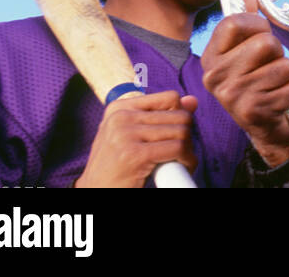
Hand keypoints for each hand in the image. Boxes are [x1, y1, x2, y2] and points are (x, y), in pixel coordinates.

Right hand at [76, 91, 197, 186]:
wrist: (96, 190)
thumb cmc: (116, 164)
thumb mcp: (134, 134)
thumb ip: (162, 116)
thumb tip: (192, 100)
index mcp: (119, 108)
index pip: (170, 98)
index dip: (181, 116)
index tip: (175, 134)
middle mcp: (121, 117)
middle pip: (180, 116)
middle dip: (187, 136)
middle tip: (180, 153)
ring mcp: (126, 134)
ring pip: (182, 132)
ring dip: (188, 151)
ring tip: (179, 162)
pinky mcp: (134, 154)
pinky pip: (178, 149)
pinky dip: (187, 160)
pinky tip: (182, 167)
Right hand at [202, 0, 288, 166]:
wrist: (265, 127)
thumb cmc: (258, 80)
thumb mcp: (246, 49)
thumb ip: (246, 17)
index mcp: (210, 56)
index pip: (235, 22)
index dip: (258, 24)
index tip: (261, 34)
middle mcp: (214, 76)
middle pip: (265, 43)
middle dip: (278, 53)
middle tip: (269, 66)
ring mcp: (231, 96)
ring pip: (283, 66)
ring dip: (287, 75)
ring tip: (273, 85)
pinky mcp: (253, 112)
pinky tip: (278, 100)